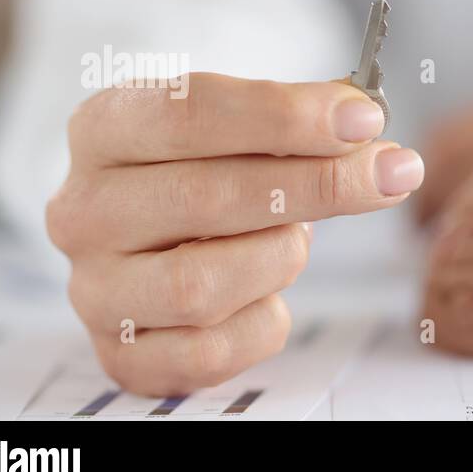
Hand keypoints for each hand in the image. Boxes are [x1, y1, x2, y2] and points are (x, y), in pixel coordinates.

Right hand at [48, 73, 423, 395]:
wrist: (157, 242)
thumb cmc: (208, 172)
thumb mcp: (242, 126)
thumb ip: (297, 122)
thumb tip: (362, 124)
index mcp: (102, 131)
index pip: (190, 114)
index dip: (285, 117)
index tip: (362, 119)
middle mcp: (84, 211)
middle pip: (206, 199)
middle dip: (316, 185)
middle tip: (388, 173)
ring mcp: (96, 290)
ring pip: (201, 285)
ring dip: (279, 257)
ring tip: (296, 239)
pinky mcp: (125, 356)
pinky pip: (212, 351)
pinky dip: (264, 321)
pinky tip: (270, 294)